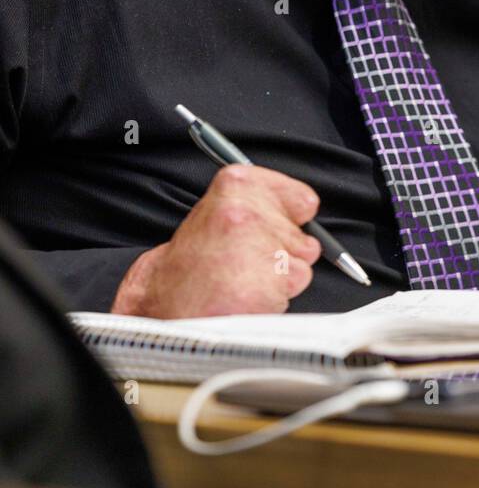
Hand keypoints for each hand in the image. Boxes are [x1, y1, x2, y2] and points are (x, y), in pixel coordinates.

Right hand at [110, 164, 321, 316]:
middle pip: (305, 238)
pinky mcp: (263, 286)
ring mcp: (255, 249)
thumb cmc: (193, 262)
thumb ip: (266, 204)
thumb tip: (307, 207)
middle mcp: (247, 211)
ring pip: (301, 267)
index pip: (304, 199)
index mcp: (237, 184)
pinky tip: (242, 297)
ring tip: (241, 280)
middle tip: (244, 263)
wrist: (162, 304)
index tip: (272, 230)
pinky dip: (273, 300)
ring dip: (279, 280)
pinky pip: (291, 293)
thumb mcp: (222, 210)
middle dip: (284, 255)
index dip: (291, 220)